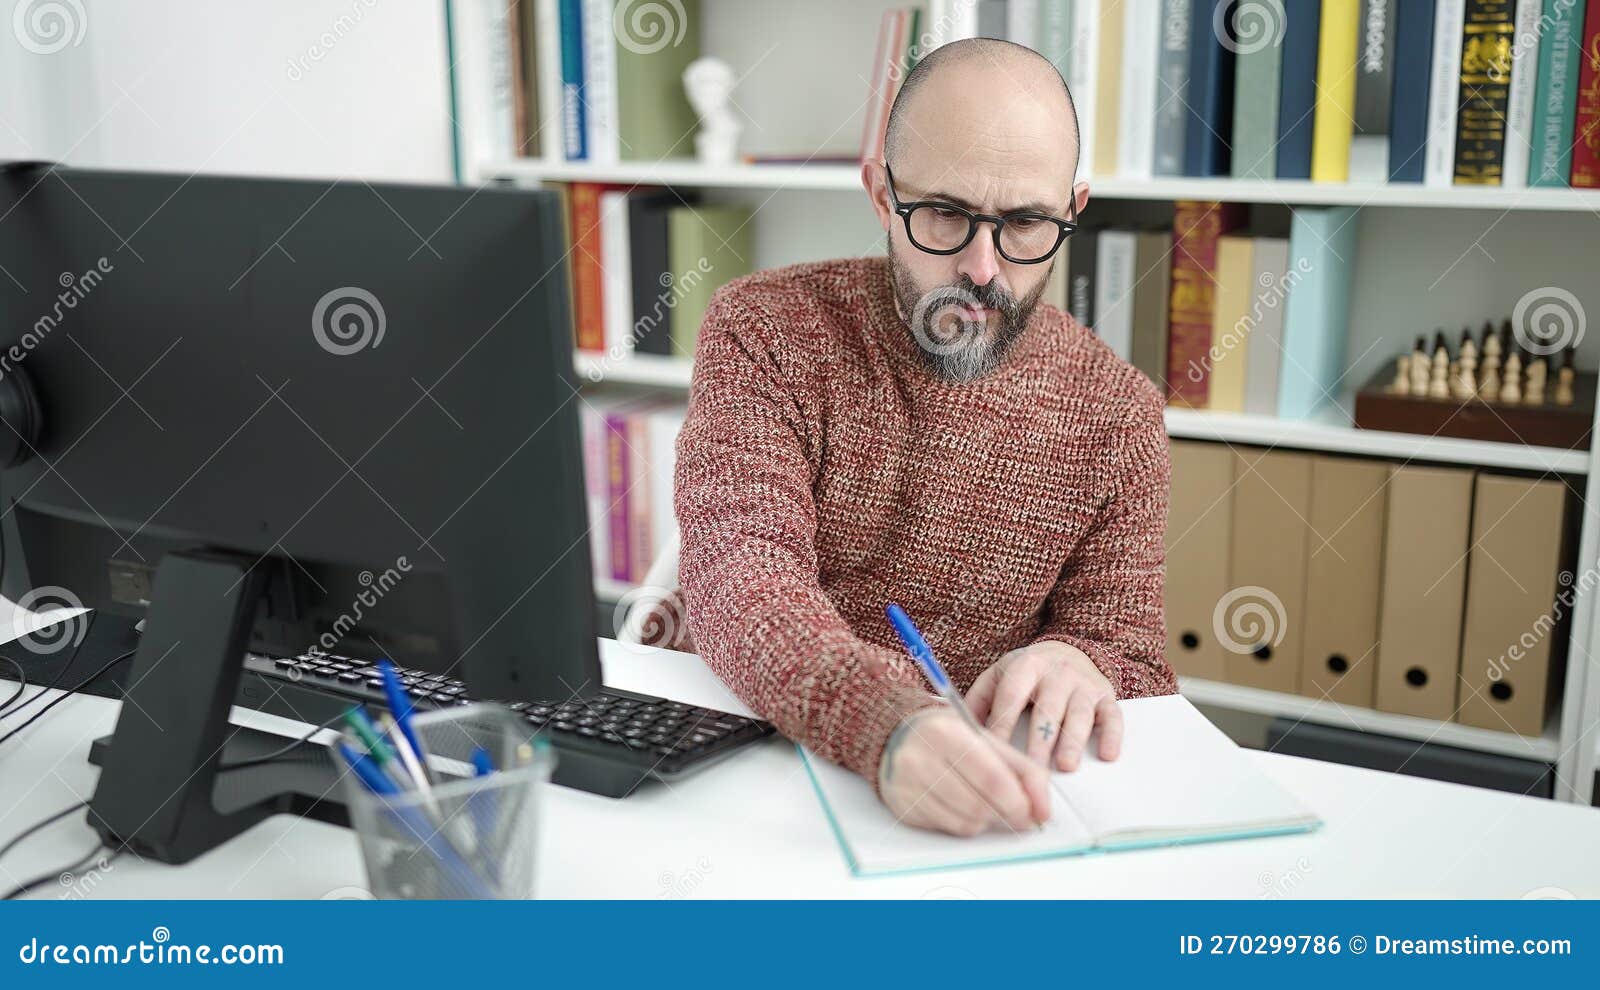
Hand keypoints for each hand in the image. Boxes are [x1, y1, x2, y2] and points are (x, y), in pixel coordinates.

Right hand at [877, 708, 1050, 836]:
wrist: (898, 736)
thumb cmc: (950, 737)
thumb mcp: (989, 741)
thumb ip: (1024, 771)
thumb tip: (1043, 811)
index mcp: (948, 733)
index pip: (992, 780)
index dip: (1019, 803)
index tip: (1033, 813)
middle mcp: (922, 758)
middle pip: (980, 806)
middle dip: (1006, 815)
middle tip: (1015, 812)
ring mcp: (908, 785)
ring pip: (966, 823)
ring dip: (987, 821)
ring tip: (986, 802)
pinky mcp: (903, 806)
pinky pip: (949, 829)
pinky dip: (966, 824)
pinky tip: (964, 806)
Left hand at [966, 641, 1122, 770]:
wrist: (1069, 650)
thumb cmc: (1027, 674)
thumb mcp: (1000, 676)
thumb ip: (980, 700)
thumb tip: (958, 729)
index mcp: (1025, 666)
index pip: (1011, 696)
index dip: (1002, 723)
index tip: (995, 751)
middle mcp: (1057, 673)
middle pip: (1047, 709)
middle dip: (1039, 741)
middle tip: (1033, 769)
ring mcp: (1084, 684)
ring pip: (1080, 713)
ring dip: (1073, 740)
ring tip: (1066, 766)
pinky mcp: (1107, 695)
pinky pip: (1113, 716)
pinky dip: (1112, 736)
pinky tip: (1107, 755)